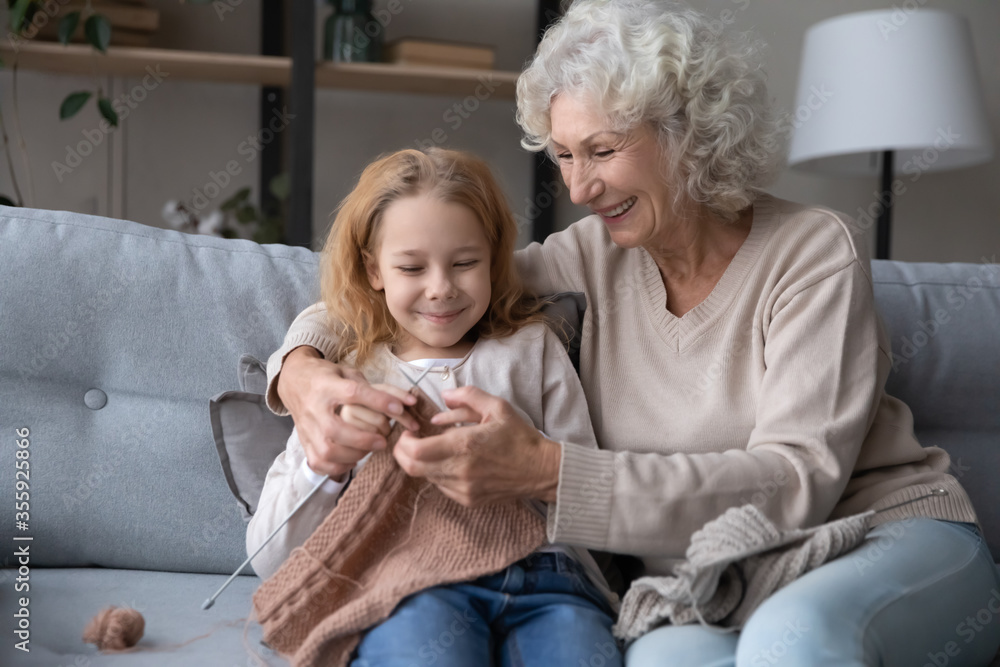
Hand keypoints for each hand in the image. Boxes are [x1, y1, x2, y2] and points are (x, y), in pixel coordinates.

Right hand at [277, 346, 419, 478]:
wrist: (294, 382)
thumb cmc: (327, 377)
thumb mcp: (346, 372)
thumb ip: (371, 386)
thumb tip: (405, 402)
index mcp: (326, 385)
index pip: (353, 393)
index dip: (377, 401)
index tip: (398, 409)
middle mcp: (314, 407)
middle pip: (335, 429)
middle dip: (362, 439)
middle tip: (383, 441)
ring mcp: (307, 427)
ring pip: (326, 450)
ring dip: (352, 455)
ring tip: (368, 449)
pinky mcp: (304, 442)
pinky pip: (318, 462)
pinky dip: (338, 466)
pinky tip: (352, 459)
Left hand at [392, 386, 561, 506]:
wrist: (540, 471)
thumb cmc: (519, 437)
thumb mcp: (497, 407)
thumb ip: (468, 396)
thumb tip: (444, 396)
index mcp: (465, 445)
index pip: (415, 451)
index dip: (403, 442)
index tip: (410, 431)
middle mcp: (460, 470)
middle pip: (412, 468)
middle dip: (404, 453)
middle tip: (411, 441)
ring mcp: (463, 489)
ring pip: (425, 477)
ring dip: (423, 462)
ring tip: (436, 448)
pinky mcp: (467, 500)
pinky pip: (441, 486)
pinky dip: (438, 473)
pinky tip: (452, 462)